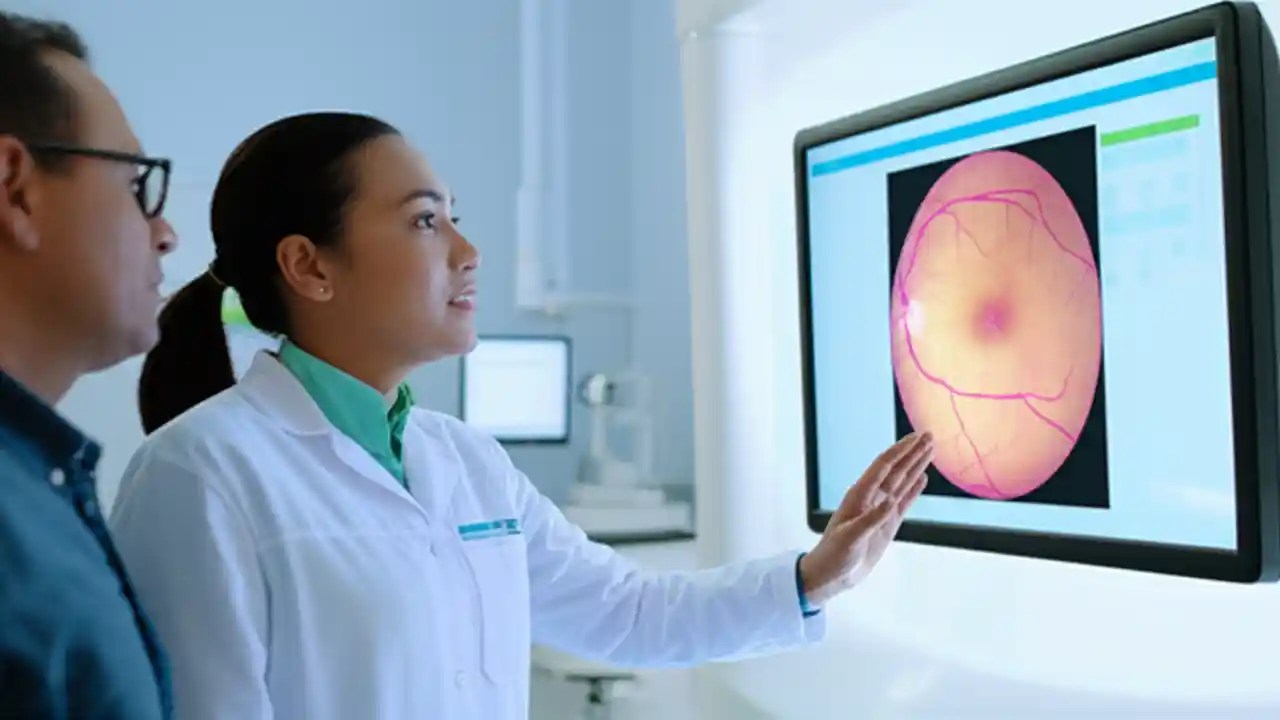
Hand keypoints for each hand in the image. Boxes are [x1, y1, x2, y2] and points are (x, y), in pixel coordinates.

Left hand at [799, 431, 933, 606]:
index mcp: (859, 495)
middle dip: (912, 452)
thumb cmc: (835, 554)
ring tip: (930, 450)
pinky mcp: (887, 524)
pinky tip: (922, 478)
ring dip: (916, 466)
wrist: (832, 575)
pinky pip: (904, 501)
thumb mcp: (851, 538)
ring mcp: (880, 510)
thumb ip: (871, 520)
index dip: (900, 451)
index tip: (916, 438)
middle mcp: (871, 498)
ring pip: (902, 482)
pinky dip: (914, 489)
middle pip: (896, 469)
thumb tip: (891, 502)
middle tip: (929, 436)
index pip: (883, 467)